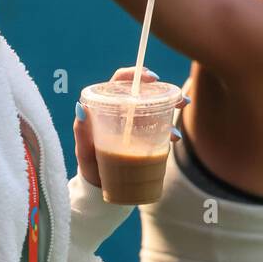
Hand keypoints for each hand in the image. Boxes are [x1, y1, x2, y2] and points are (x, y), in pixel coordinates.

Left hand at [74, 67, 187, 187]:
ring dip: (172, 106)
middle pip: (143, 92)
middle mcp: (122, 111)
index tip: (152, 78)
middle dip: (164, 90)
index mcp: (105, 106)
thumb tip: (80, 107)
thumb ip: (82, 130)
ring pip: (155, 108)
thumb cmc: (88, 165)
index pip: (120, 82)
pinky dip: (170, 129)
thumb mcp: (83, 149)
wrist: (100, 186)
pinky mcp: (144, 137)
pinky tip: (174, 136)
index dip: (135, 75)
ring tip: (181, 109)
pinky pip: (159, 128)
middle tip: (178, 97)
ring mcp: (135, 124)